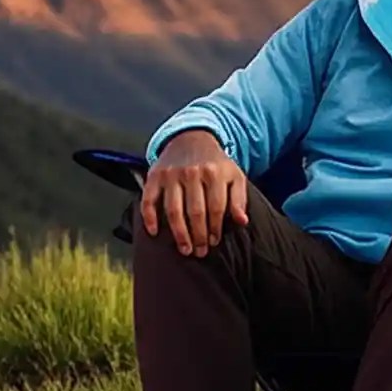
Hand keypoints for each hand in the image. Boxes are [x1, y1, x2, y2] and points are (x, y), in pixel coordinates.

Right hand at [141, 130, 249, 256]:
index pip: (216, 207)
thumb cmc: (216, 164)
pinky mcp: (155, 176)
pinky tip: (154, 232)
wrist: (192, 138)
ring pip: (173, 210)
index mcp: (214, 172)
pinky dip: (150, 217)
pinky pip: (149, 200)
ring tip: (184, 249)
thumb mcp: (234, 176)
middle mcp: (192, 172)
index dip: (215, 228)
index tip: (214, 242)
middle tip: (199, 252)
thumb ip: (239, 199)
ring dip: (179, 233)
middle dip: (198, 236)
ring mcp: (171, 174)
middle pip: (195, 211)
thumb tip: (242, 222)